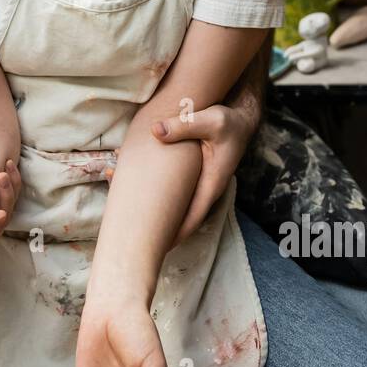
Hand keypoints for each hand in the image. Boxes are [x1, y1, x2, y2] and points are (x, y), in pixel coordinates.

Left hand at [103, 103, 255, 242]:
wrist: (241, 118)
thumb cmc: (229, 122)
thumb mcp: (210, 120)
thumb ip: (184, 125)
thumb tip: (155, 131)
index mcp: (211, 183)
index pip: (192, 218)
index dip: (175, 235)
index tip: (157, 248)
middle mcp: (205, 188)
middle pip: (181, 216)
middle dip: (159, 226)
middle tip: (132, 234)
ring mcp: (199, 184)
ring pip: (175, 203)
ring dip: (154, 208)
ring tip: (125, 209)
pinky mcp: (193, 176)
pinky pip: (175, 191)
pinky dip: (156, 191)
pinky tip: (135, 184)